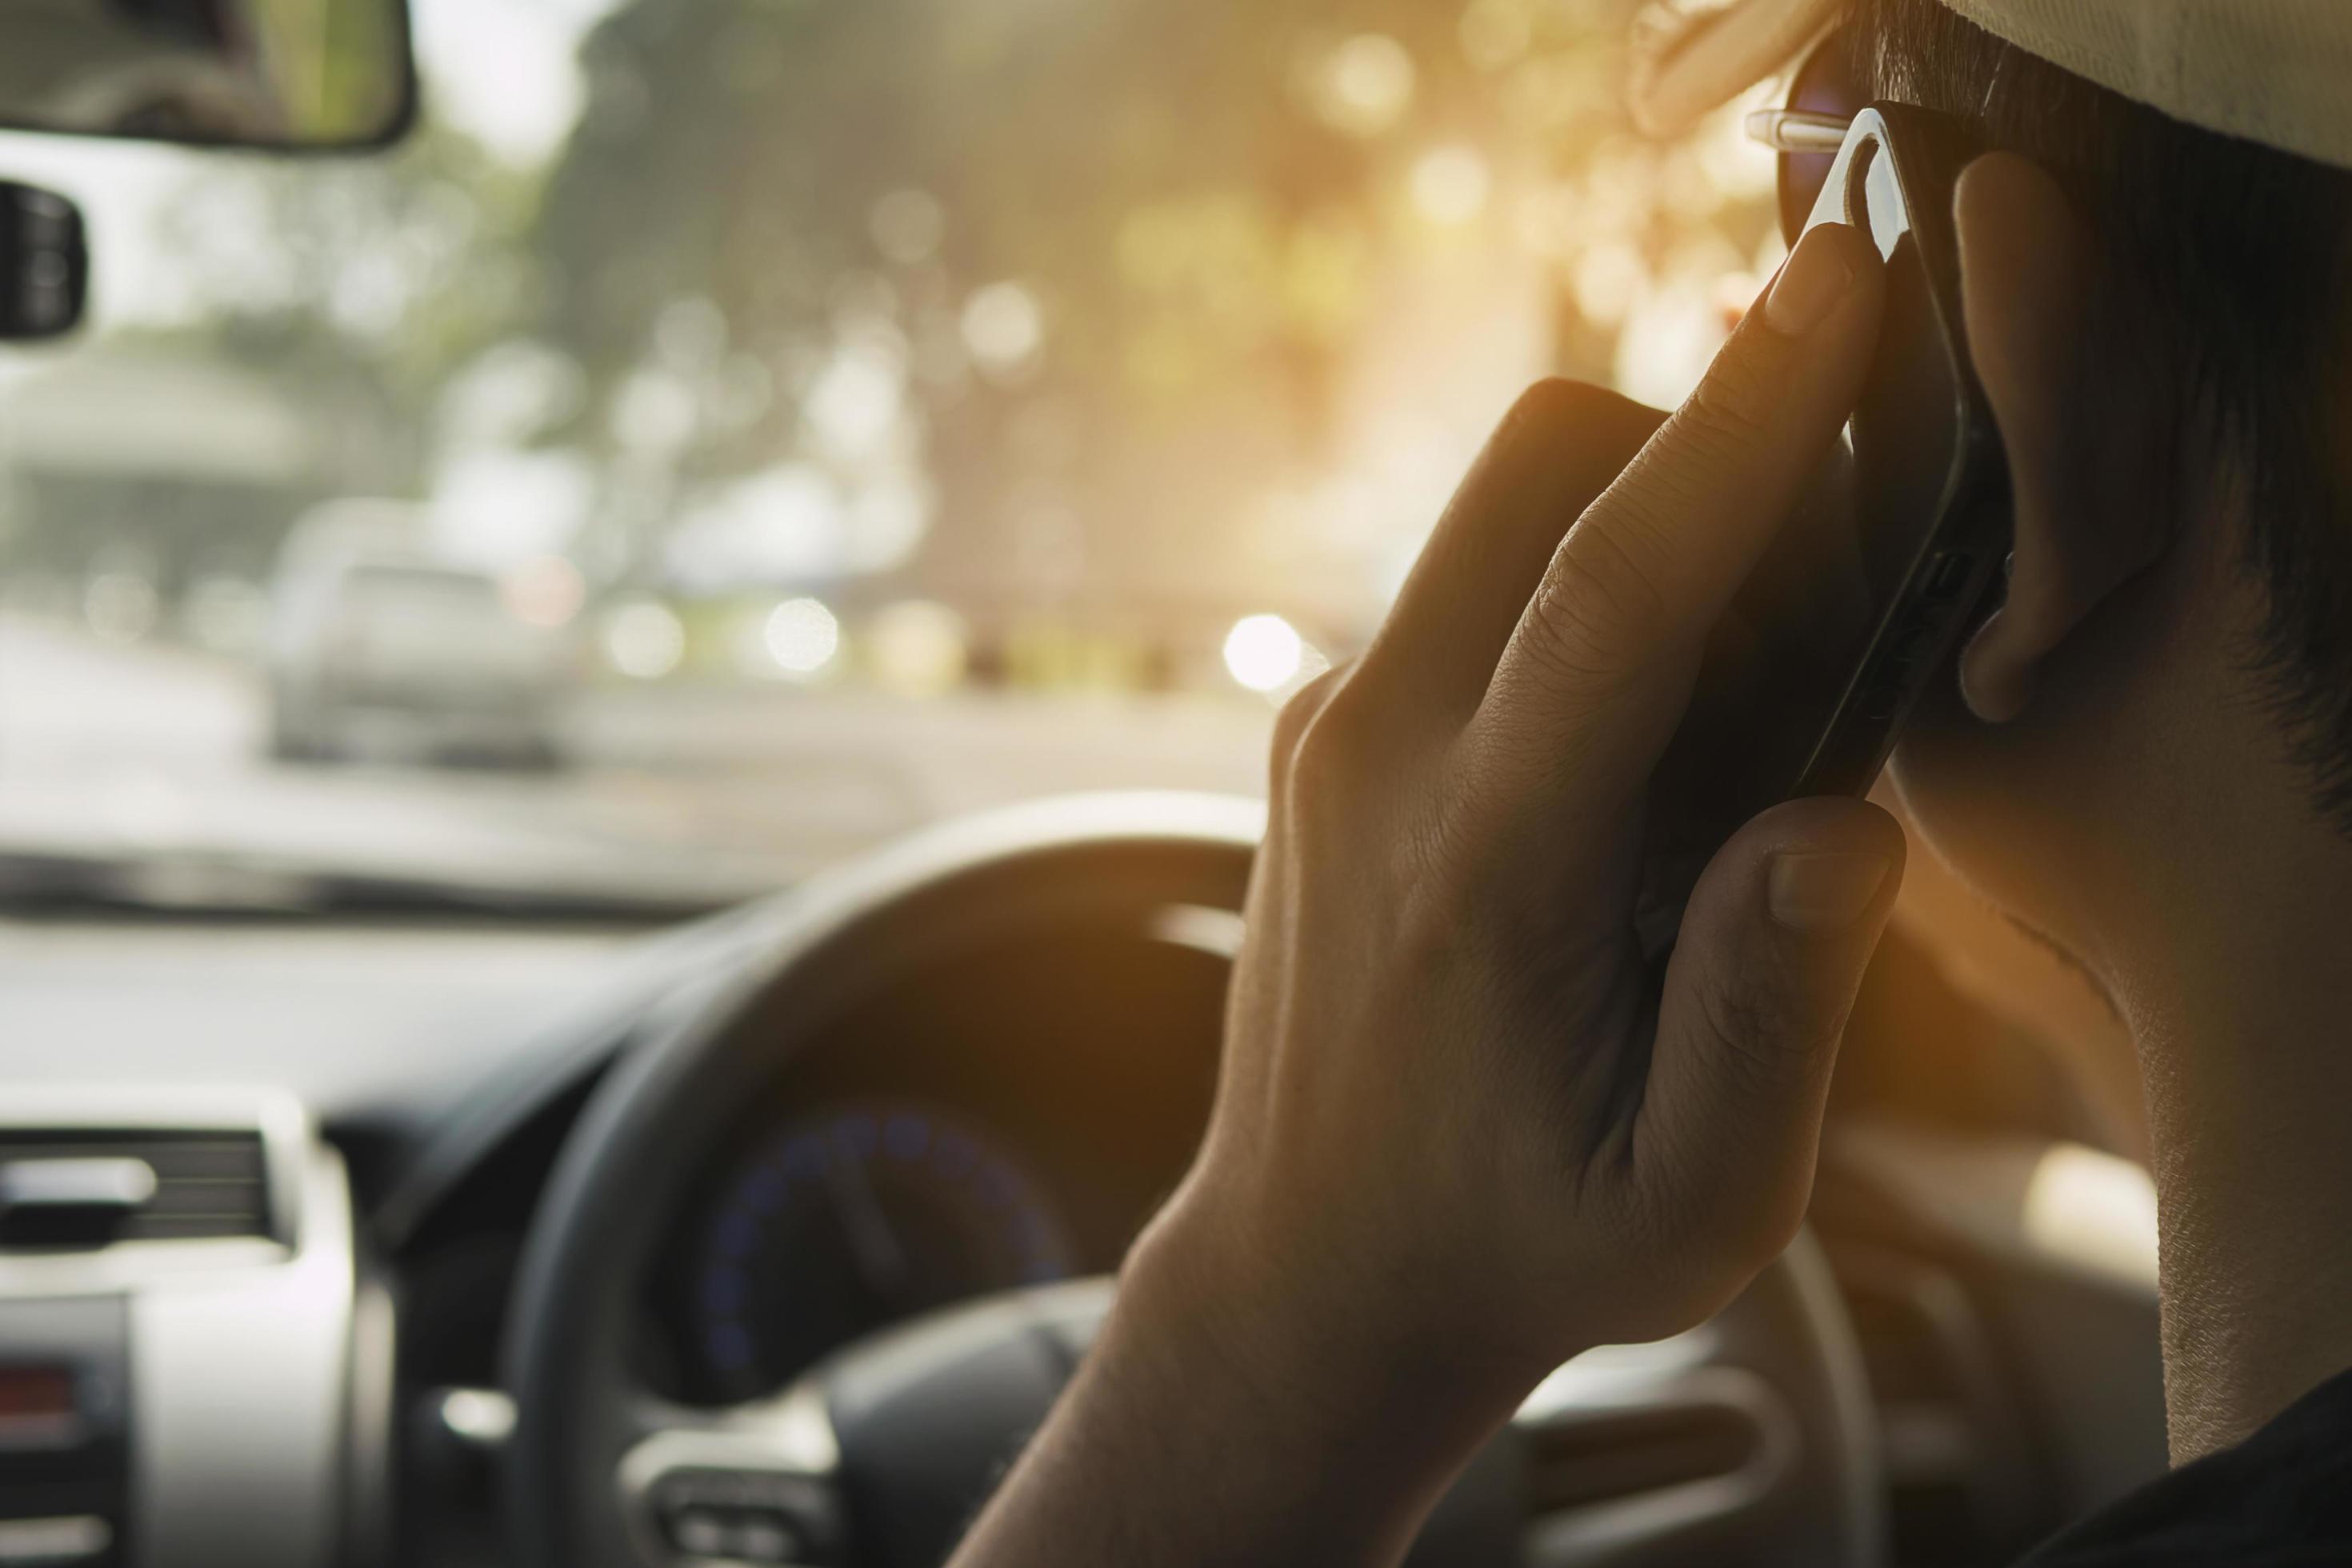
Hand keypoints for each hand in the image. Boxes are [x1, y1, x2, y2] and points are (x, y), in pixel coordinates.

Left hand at [952, 223, 1897, 1567]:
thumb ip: (1768, 1015)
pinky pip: (1467, 584)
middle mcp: (1372, 755)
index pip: (1615, 588)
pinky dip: (1573, 590)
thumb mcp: (1691, 1204)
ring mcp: (1325, 729)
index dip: (1739, 427)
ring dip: (1642, 524)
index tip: (1832, 284)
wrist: (1310, 1271)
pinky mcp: (1319, 730)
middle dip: (1700, 446)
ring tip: (1730, 704)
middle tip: (1817, 587)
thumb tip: (1844, 821)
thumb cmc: (1517, 1248)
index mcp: (1476, 863)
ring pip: (1498, 508)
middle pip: (1537, 471)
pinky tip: (1633, 743)